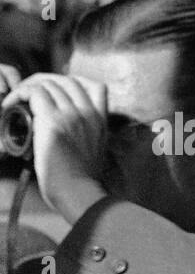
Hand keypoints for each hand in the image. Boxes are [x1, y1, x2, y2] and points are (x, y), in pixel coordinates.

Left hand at [0, 68, 111, 222]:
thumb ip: (87, 136)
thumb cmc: (82, 181)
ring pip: (49, 84)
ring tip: (18, 100)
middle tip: (29, 95)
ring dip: (30, 88)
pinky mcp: (53, 122)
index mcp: (102, 122)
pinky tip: (13, 104)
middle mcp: (89, 114)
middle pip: (68, 80)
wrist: (79, 193)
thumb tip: (68, 132)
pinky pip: (35, 93)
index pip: (97, 87)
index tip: (56, 95)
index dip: (72, 85)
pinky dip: (21, 94)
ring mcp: (72, 116)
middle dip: (46, 82)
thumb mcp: (95, 153)